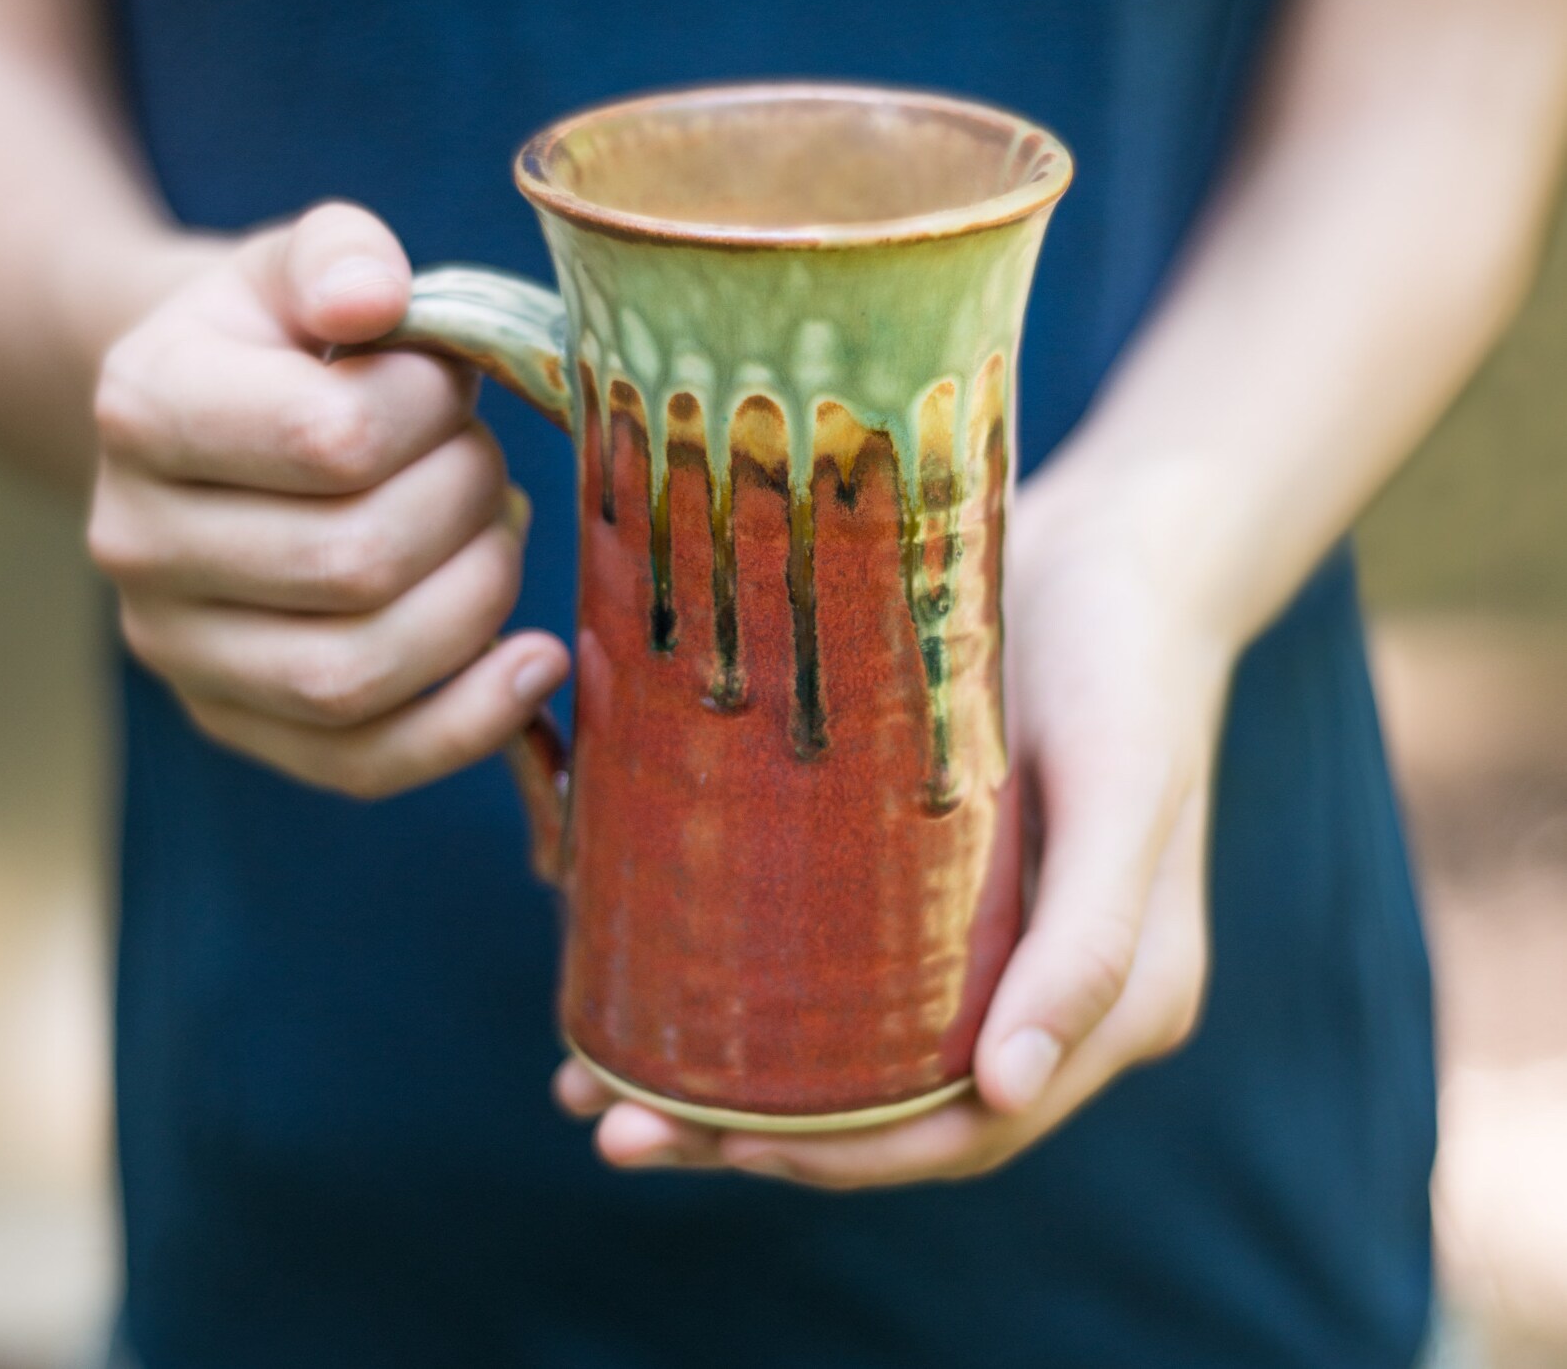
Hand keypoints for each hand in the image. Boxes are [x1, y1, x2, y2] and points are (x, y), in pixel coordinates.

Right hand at [88, 201, 568, 796]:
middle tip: (486, 464)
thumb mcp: (300, 266)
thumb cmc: (282, 342)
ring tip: (496, 539)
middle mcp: (139, 544)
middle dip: (467, 506)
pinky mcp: (237, 722)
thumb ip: (340, 254)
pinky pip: (362, 763)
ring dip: (474, 603)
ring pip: (356, 674)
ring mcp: (182, 650)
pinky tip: (536, 666)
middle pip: (355, 563)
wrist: (208, 426)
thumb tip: (374, 296)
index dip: (432, 411)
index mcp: (148, 409)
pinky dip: (469, 724)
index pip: (330, 440)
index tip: (451, 384)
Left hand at [553, 464, 1233, 1184]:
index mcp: (1110, 1003)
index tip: (717, 1148)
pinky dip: (748, 991)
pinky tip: (646, 978)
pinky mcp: (929, 879)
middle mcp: (1039, 991)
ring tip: (591, 1082)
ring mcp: (980, 937)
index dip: (843, 1161)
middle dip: (750, 1137)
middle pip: (889, 1112)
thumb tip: (1009, 1093)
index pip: (964, 1128)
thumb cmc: (1126, 664)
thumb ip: (1091, 942)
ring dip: (726, 1085)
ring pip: (849, 1052)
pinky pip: (838, 963)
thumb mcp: (1124, 789)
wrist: (1115, 556)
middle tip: (614, 1123)